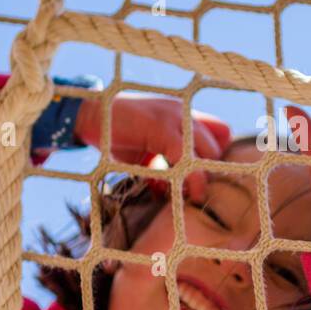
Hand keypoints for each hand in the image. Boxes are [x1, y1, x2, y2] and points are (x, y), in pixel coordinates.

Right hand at [76, 91, 232, 200]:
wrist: (89, 116)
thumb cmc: (117, 135)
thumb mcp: (149, 148)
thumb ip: (166, 162)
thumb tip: (177, 190)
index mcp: (184, 114)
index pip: (221, 133)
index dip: (214, 159)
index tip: (202, 179)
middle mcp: (185, 112)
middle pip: (217, 146)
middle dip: (208, 173)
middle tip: (194, 193)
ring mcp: (176, 117)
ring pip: (207, 153)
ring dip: (200, 179)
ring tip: (192, 197)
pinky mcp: (162, 127)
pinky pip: (184, 157)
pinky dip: (186, 178)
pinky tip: (174, 191)